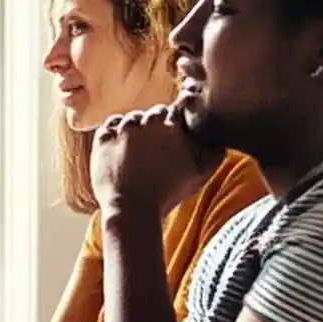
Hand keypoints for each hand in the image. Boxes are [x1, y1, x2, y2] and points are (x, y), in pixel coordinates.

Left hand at [91, 104, 223, 218]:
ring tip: (136, 149)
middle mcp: (148, 123)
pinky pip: (109, 126)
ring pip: (132, 118)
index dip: (174, 123)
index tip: (171, 135)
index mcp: (174, 126)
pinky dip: (113, 132)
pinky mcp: (103, 140)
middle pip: (153, 113)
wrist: (132, 209)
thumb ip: (213, 152)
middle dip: (155, 125)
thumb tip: (219, 139)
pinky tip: (119, 146)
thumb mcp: (200, 174)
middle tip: (154, 145)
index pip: (176, 111)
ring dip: (135, 129)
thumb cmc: (167, 194)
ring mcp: (124, 130)